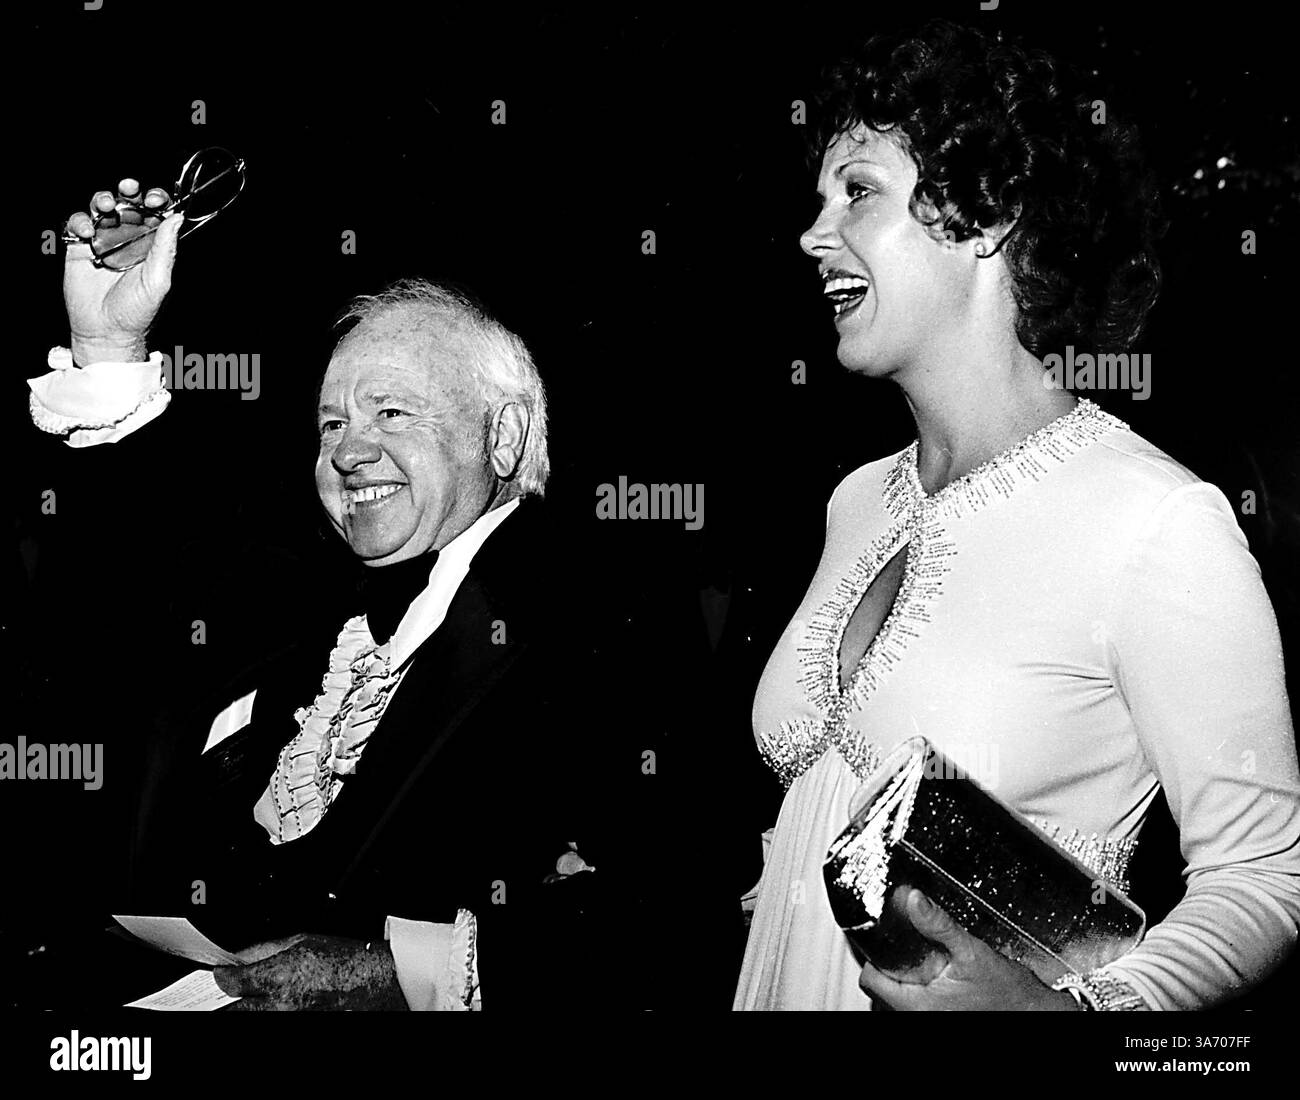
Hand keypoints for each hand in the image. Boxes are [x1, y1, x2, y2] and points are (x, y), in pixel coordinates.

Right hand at [63, 177, 182, 366]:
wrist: (107, 332)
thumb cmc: (137, 311)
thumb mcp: (158, 279)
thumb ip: (166, 248)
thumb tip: (176, 218)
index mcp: (152, 244)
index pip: (156, 213)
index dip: (156, 200)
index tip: (156, 200)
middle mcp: (128, 238)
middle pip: (129, 203)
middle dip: (130, 191)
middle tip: (130, 189)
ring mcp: (103, 240)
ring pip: (102, 208)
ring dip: (104, 199)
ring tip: (107, 206)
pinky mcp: (80, 247)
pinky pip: (78, 223)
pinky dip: (81, 221)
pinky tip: (86, 232)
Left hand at [213, 933, 408, 1010]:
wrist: (372, 981)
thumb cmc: (345, 958)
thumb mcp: (301, 940)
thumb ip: (265, 948)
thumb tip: (241, 955)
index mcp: (278, 977)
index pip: (230, 983)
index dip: (221, 975)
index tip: (220, 971)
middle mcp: (279, 1004)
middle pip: (234, 1009)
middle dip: (227, 998)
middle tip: (228, 989)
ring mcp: (288, 1018)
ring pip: (252, 1016)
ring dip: (249, 1006)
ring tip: (256, 994)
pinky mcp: (296, 1023)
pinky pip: (272, 1017)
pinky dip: (269, 1009)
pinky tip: (274, 1000)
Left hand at [857, 887, 1080, 1010]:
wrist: (1035, 1013)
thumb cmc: (1009, 995)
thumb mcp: (972, 953)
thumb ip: (939, 925)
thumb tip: (914, 899)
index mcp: (918, 1006)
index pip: (870, 979)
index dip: (875, 956)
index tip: (887, 939)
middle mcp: (918, 1017)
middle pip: (881, 988)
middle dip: (892, 965)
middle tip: (910, 946)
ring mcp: (927, 1020)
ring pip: (896, 996)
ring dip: (906, 976)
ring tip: (927, 961)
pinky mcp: (939, 1019)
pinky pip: (915, 1003)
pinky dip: (920, 988)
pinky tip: (938, 975)